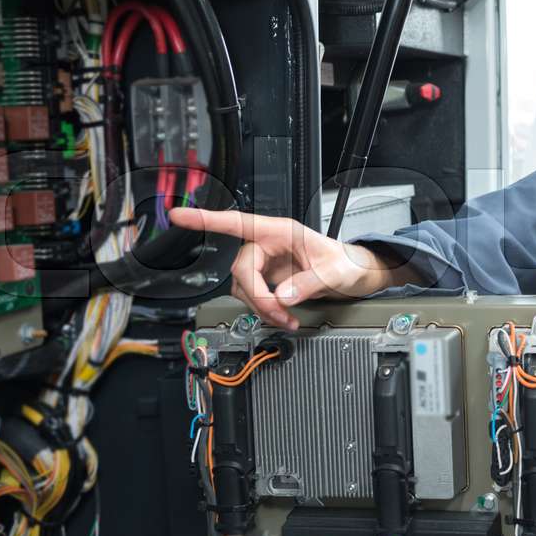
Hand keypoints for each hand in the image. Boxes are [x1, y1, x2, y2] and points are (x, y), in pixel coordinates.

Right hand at [168, 208, 412, 327]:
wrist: (355, 276)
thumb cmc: (348, 263)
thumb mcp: (336, 272)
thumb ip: (309, 282)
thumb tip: (283, 295)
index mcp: (282, 231)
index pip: (239, 223)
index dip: (208, 219)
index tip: (180, 216)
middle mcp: (269, 244)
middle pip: (241, 267)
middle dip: (256, 294)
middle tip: (277, 312)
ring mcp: (267, 263)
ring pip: (243, 285)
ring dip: (260, 307)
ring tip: (285, 319)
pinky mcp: (267, 280)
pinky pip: (252, 296)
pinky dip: (264, 310)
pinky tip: (282, 317)